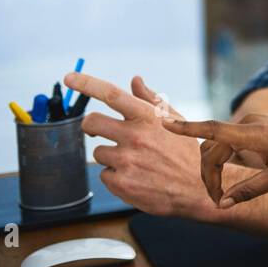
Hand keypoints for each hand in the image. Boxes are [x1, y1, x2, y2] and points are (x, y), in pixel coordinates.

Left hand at [63, 71, 216, 220]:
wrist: (198, 190)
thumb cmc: (186, 152)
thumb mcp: (176, 121)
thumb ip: (151, 100)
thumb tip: (135, 80)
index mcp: (147, 117)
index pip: (111, 94)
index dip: (87, 83)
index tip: (69, 77)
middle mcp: (135, 136)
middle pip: (91, 123)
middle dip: (90, 126)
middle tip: (97, 130)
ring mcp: (126, 161)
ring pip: (98, 152)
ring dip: (110, 155)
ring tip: (134, 161)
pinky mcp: (121, 184)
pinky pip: (104, 174)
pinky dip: (116, 176)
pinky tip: (135, 176)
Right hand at [163, 103, 267, 205]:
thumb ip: (250, 190)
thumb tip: (222, 204)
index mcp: (254, 135)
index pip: (213, 129)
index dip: (186, 128)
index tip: (163, 124)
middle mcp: (248, 124)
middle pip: (211, 146)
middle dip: (206, 173)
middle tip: (215, 199)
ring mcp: (250, 122)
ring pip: (218, 143)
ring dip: (213, 165)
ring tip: (219, 192)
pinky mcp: (253, 124)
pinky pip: (229, 139)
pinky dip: (221, 156)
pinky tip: (223, 174)